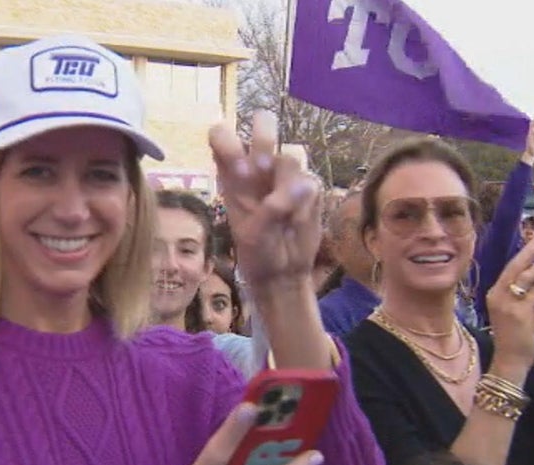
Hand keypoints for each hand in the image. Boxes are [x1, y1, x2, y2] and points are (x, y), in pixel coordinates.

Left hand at [208, 110, 320, 291]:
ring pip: (290, 155)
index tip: (240, 170)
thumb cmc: (258, 251)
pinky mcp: (308, 185)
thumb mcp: (253, 234)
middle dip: (265, 136)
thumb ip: (271, 208)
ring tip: (283, 214)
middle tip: (262, 167)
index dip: (229, 141)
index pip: (222, 135)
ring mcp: (283, 173)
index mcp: (231, 173)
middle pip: (263, 123)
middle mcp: (257, 165)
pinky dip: (305, 202)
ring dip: (286, 182)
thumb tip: (304, 184)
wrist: (282, 272)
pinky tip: (297, 220)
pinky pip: (311, 180)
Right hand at [485, 237, 533, 368]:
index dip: (523, 254)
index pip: (510, 268)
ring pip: (524, 278)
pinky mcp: (519, 314)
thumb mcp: (522, 309)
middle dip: (529, 252)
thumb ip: (533, 292)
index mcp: (494, 293)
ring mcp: (507, 305)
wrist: (511, 359)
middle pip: (514, 267)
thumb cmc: (517, 336)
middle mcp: (497, 296)